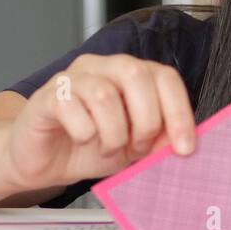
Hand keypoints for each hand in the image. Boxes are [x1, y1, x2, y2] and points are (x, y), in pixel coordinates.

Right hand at [4, 54, 195, 190]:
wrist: (46, 162)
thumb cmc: (91, 148)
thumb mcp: (135, 148)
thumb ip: (158, 140)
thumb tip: (181, 144)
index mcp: (130, 75)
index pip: (165, 77)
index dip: (179, 111)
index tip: (184, 148)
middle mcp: (102, 67)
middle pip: (136, 74)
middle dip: (147, 120)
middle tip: (139, 148)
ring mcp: (72, 78)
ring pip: (104, 94)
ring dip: (115, 132)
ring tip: (110, 149)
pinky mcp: (47, 96)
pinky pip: (71, 107)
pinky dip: (84, 133)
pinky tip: (83, 141)